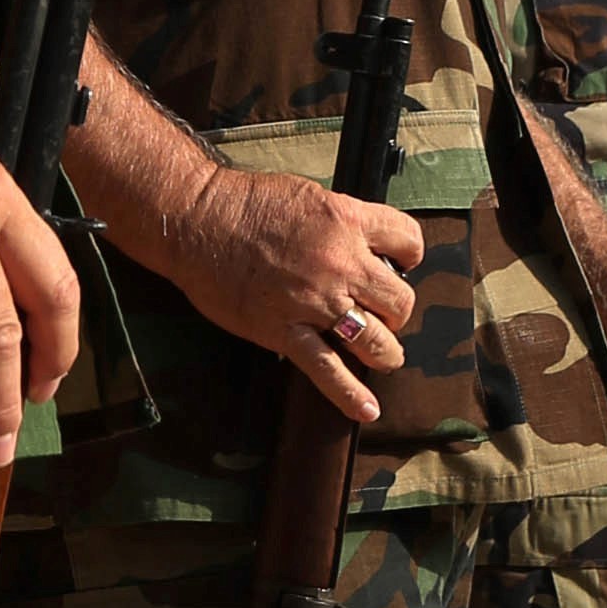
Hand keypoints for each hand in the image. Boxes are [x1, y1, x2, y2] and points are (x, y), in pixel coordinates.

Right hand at [153, 169, 423, 425]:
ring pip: (375, 340)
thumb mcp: (308, 196)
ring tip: (381, 355)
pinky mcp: (285, 330)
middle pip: (399, 300)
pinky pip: (327, 369)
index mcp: (347, 221)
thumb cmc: (246, 202)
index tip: (399, 264)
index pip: (408, 242)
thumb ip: (340, 221)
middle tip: (381, 312)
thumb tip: (361, 243)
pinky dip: (350, 394)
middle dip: (396, 311)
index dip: (408, 256)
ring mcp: (314, 301)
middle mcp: (340, 263)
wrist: (197, 221)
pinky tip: (367, 410)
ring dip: (384, 352)